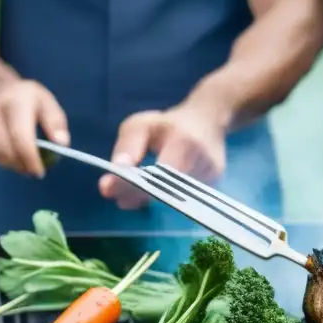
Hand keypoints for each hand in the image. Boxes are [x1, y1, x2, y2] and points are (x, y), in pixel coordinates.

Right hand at [0, 80, 69, 177]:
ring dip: (11, 164)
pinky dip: (1, 159)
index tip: (40, 172)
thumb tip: (61, 143)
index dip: (30, 159)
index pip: (21, 137)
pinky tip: (11, 153)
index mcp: (16, 102)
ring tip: (24, 162)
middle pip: (5, 149)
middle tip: (33, 170)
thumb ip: (56, 123)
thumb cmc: (30, 100)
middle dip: (21, 165)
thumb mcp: (48, 104)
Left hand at [99, 103, 227, 209]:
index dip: (135, 184)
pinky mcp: (214, 187)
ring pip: (176, 198)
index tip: (108, 188)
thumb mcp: (141, 125)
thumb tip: (116, 172)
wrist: (208, 122)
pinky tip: (153, 194)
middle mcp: (204, 163)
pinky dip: (164, 200)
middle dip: (139, 195)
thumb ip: (128, 147)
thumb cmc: (169, 124)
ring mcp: (212, 178)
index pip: (159, 172)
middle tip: (118, 199)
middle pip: (168, 190)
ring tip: (131, 196)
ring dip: (150, 200)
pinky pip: (184, 200)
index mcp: (186, 143)